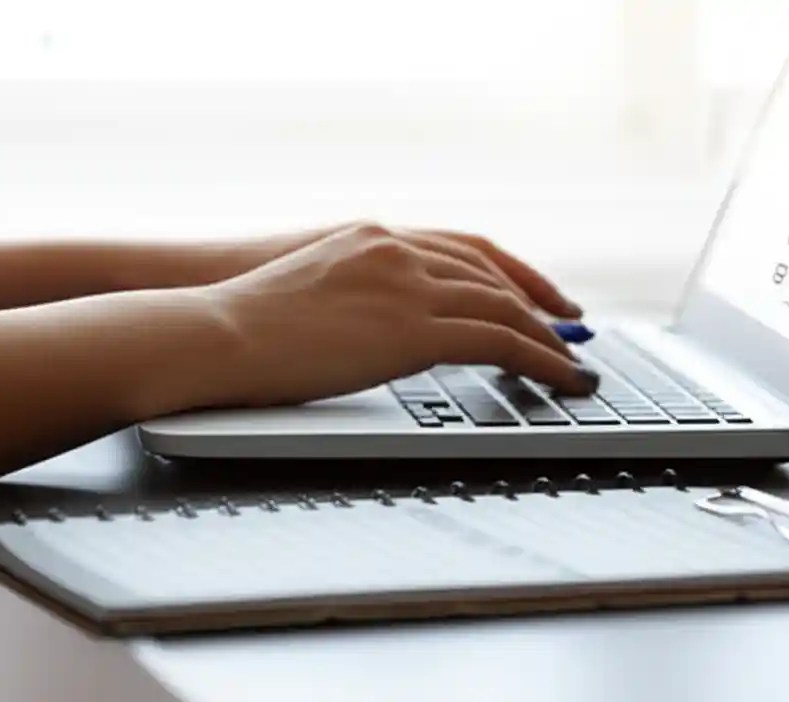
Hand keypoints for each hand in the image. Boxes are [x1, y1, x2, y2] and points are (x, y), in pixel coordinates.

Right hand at [207, 223, 598, 407]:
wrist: (213, 330)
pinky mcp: (413, 329)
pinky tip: (560, 377)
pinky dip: (540, 359)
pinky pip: (498, 341)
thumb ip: (354, 294)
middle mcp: (399, 251)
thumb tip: (374, 326)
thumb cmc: (242, 323)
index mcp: (375, 238)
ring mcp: (407, 286)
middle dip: (540, 301)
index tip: (539, 292)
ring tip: (575, 363)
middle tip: (574, 326)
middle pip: (494, 273)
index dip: (511, 272)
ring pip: (504, 307)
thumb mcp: (308, 290)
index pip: (465, 248)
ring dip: (548, 336)